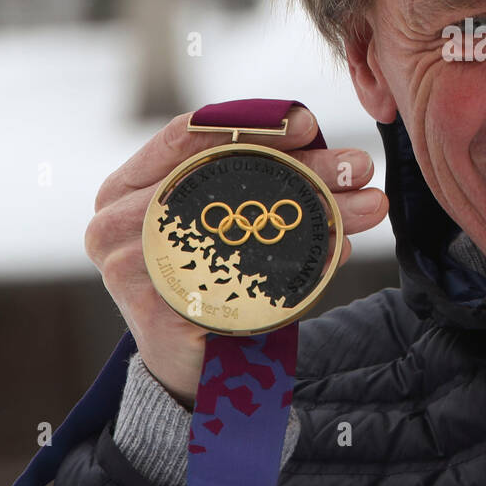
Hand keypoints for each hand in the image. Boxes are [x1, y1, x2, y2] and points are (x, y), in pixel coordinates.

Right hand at [83, 106, 388, 404]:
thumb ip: (264, 178)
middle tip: (358, 166)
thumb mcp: (223, 213)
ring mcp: (129, 268)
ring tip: (369, 206)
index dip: (248, 123)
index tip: (307, 123)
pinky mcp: (156, 312)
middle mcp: (116, 220)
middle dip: (303, 167)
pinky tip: (338, 253)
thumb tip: (344, 165)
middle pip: (222, 178)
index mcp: (128, 184)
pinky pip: (239, 279)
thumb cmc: (209, 271)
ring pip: (237, 226)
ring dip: (314, 212)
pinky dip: (299, 264)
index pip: (187, 135)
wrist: (190, 362)